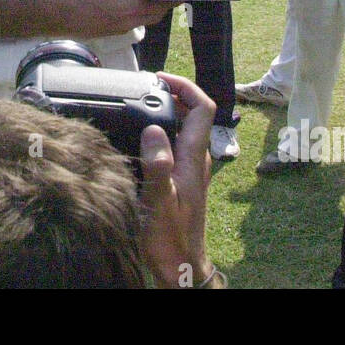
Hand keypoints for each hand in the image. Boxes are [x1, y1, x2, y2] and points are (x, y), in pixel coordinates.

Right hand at [75, 0, 169, 33]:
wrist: (68, 19)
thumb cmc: (85, 1)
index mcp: (130, 9)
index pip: (158, 7)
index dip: (170, 2)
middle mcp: (131, 22)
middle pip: (155, 17)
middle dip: (164, 7)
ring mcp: (124, 29)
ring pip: (146, 21)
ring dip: (152, 11)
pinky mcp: (117, 31)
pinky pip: (136, 23)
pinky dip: (141, 15)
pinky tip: (135, 4)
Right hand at [140, 72, 217, 287]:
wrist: (179, 265)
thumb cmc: (171, 238)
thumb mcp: (160, 200)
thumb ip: (158, 165)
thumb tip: (152, 130)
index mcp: (193, 158)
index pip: (203, 108)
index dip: (186, 87)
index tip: (161, 79)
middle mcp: (196, 159)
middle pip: (194, 114)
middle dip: (173, 95)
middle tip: (146, 88)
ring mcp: (191, 169)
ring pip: (185, 129)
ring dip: (167, 113)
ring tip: (141, 105)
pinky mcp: (182, 179)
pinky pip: (176, 144)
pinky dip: (161, 132)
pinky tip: (141, 138)